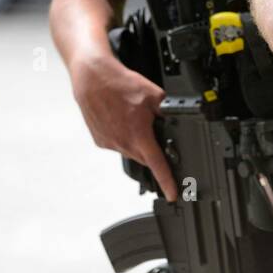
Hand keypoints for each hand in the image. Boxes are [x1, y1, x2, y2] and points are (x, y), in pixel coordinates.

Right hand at [70, 52, 176, 201]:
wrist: (92, 78)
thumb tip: (180, 122)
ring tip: (135, 121)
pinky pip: (118, 145)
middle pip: (146, 158)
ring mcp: (110, 143)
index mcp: (139, 134)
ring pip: (132, 152)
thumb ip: (168, 113)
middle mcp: (123, 142)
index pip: (157, 165)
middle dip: (154, 152)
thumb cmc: (120, 84)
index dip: (167, 182)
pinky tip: (122, 121)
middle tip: (155, 135)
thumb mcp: (154, 95)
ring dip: (138, 143)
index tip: (173, 194)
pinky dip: (124, 138)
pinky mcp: (100, 140)